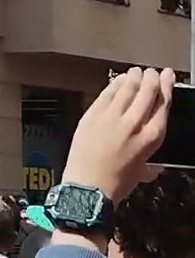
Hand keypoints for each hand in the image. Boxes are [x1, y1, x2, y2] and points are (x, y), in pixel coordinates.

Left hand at [62, 67, 173, 201]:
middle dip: (151, 79)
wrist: (88, 185)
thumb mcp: (142, 172)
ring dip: (133, 78)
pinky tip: (118, 79)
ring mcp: (112, 116)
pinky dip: (114, 84)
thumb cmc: (117, 182)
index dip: (167, 87)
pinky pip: (106, 94)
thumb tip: (156, 167)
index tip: (168, 76)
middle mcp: (134, 123)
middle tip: (152, 72)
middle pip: (146, 92)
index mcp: (152, 137)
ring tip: (136, 72)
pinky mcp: (92, 114)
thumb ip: (151, 165)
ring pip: (126, 89)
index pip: (163, 105)